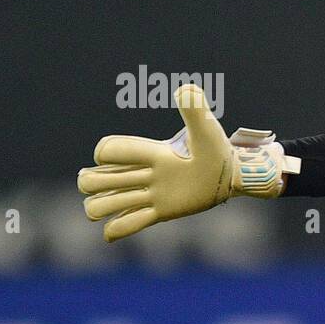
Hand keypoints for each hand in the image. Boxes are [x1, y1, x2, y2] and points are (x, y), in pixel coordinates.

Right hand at [77, 84, 296, 240]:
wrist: (232, 177)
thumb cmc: (219, 151)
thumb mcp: (207, 131)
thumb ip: (195, 111)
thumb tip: (185, 89)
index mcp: (152, 154)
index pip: (112, 151)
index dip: (105, 153)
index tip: (113, 156)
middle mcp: (145, 174)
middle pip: (98, 178)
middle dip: (93, 183)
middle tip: (109, 187)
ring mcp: (151, 194)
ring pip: (107, 203)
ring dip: (101, 207)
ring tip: (109, 211)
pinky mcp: (161, 212)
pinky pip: (130, 224)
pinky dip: (116, 230)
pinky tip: (112, 234)